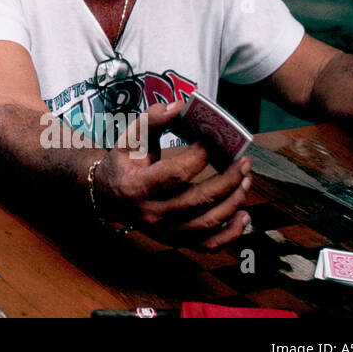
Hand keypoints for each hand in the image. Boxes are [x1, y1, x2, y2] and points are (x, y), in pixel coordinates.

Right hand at [95, 101, 252, 248]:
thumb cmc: (123, 163)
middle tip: (243, 162)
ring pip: (207, 224)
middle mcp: (150, 214)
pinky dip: (230, 234)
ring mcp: (164, 232)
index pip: (176, 174)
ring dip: (233, 202)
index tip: (211, 140)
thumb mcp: (128, 139)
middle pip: (198, 200)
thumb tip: (178, 106)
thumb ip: (151, 120)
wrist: (107, 196)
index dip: (199, 157)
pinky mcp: (175, 240)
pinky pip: (208, 245)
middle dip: (227, 180)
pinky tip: (244, 216)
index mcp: (136, 187)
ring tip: (245, 180)